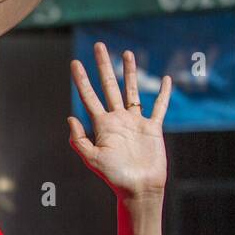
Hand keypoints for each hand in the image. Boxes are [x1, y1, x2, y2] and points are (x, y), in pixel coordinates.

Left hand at [67, 42, 170, 201]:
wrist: (138, 188)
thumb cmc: (114, 176)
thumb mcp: (92, 159)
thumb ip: (79, 140)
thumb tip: (70, 117)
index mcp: (102, 124)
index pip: (89, 96)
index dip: (82, 79)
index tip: (75, 62)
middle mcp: (117, 119)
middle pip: (109, 86)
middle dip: (104, 66)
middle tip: (99, 46)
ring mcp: (135, 122)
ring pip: (132, 90)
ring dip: (130, 72)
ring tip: (127, 54)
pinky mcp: (153, 128)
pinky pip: (159, 107)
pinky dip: (163, 94)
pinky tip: (165, 80)